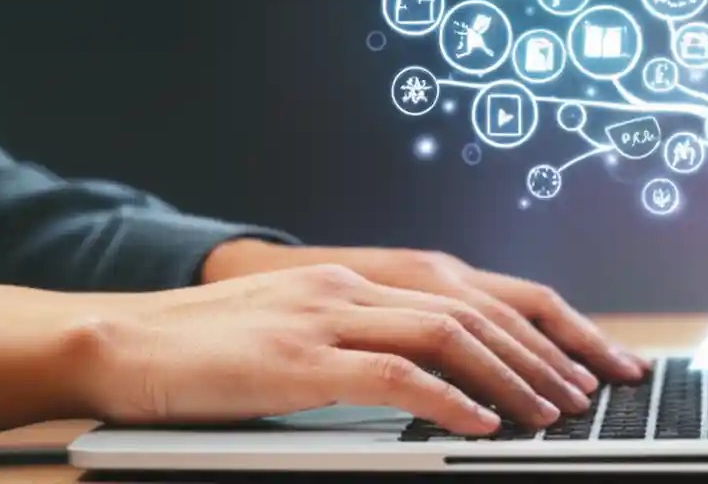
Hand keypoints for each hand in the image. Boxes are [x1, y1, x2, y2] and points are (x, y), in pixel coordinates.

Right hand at [81, 264, 576, 432]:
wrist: (125, 340)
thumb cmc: (209, 350)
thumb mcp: (298, 332)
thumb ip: (360, 341)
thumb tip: (429, 378)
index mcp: (357, 280)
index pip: (471, 296)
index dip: (533, 328)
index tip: (576, 361)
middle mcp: (353, 287)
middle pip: (474, 312)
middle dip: (539, 355)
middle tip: (583, 396)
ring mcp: (326, 318)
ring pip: (447, 337)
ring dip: (508, 379)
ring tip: (549, 415)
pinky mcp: (299, 359)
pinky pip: (394, 376)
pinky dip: (447, 400)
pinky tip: (480, 427)